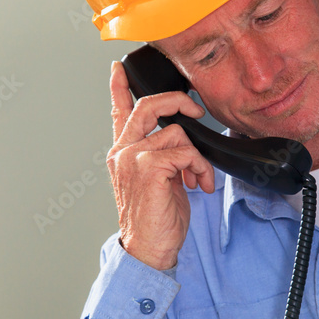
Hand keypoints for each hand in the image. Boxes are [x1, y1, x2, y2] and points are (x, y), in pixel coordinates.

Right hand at [107, 60, 215, 270]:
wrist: (148, 249)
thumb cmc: (156, 218)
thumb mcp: (159, 180)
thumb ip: (162, 156)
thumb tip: (182, 143)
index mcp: (123, 153)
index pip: (119, 113)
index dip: (119, 88)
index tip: (119, 69)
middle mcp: (123, 152)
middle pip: (149, 106)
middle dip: (178, 102)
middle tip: (196, 110)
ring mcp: (133, 158)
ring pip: (177, 133)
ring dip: (198, 157)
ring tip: (198, 179)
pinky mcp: (148, 168)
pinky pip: (185, 151)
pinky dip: (199, 167)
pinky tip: (198, 184)